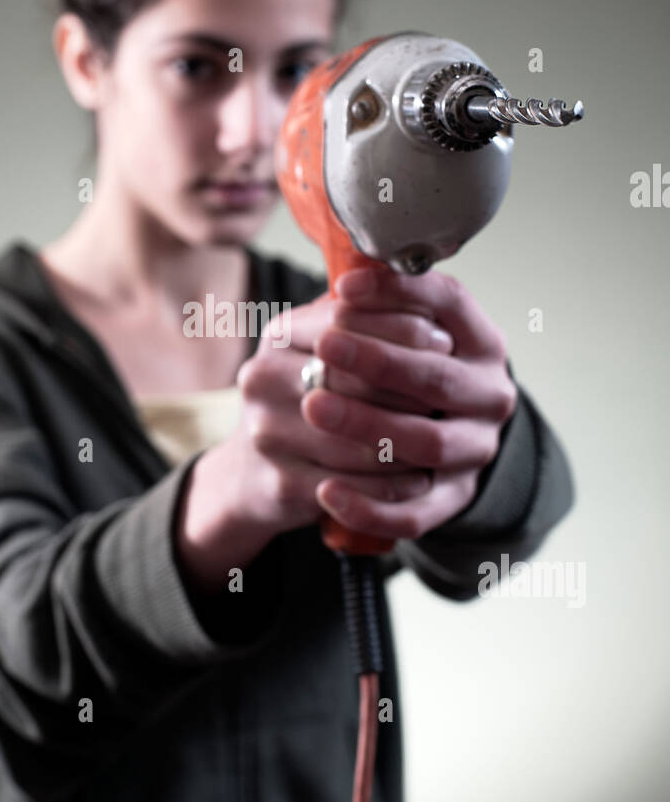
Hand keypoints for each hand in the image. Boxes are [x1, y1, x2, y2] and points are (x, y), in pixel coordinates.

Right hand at [175, 288, 458, 588]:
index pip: (349, 318)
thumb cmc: (302, 401)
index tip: (445, 341)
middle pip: (358, 379)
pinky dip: (393, 484)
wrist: (249, 474)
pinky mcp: (279, 482)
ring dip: (410, 441)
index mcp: (280, 335)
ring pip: (361, 438)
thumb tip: (428, 317)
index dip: (404, 329)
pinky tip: (420, 478)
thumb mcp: (320, 351)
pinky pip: (355, 485)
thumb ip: (363, 322)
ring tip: (443, 438)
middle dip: (413, 389)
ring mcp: (267, 432)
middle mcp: (264, 377)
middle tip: (451, 395)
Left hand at [305, 264, 517, 540]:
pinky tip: (326, 492)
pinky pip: (415, 513)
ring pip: (426, 443)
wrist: (436, 436)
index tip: (345, 287)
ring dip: (368, 424)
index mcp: (481, 341)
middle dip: (378, 360)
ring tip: (312, 406)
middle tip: (324, 348)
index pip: (450, 303)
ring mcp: (475, 450)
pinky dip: (370, 505)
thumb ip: (381, 308)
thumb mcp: (405, 330)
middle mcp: (489, 395)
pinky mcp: (452, 499)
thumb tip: (344, 288)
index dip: (399, 292)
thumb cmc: (404, 370)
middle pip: (437, 378)